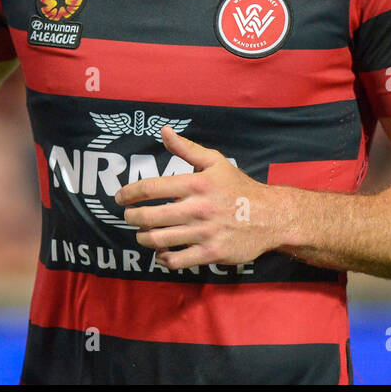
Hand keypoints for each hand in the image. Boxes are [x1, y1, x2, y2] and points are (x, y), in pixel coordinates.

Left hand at [115, 125, 284, 269]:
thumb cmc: (239, 187)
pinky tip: (162, 253)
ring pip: (159, 240)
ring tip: (142, 235)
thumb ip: (187, 149)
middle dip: (132, 218)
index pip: (151, 188)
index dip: (129, 193)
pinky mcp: (210, 253)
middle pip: (149, 217)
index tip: (120, 198)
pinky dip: (163, 258)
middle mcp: (197, 208)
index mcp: (196, 183)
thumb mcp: (216, 162)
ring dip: (144, 238)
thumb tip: (163, 131)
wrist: (270, 216)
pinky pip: (177, 260)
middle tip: (129, 218)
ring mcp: (204, 233)